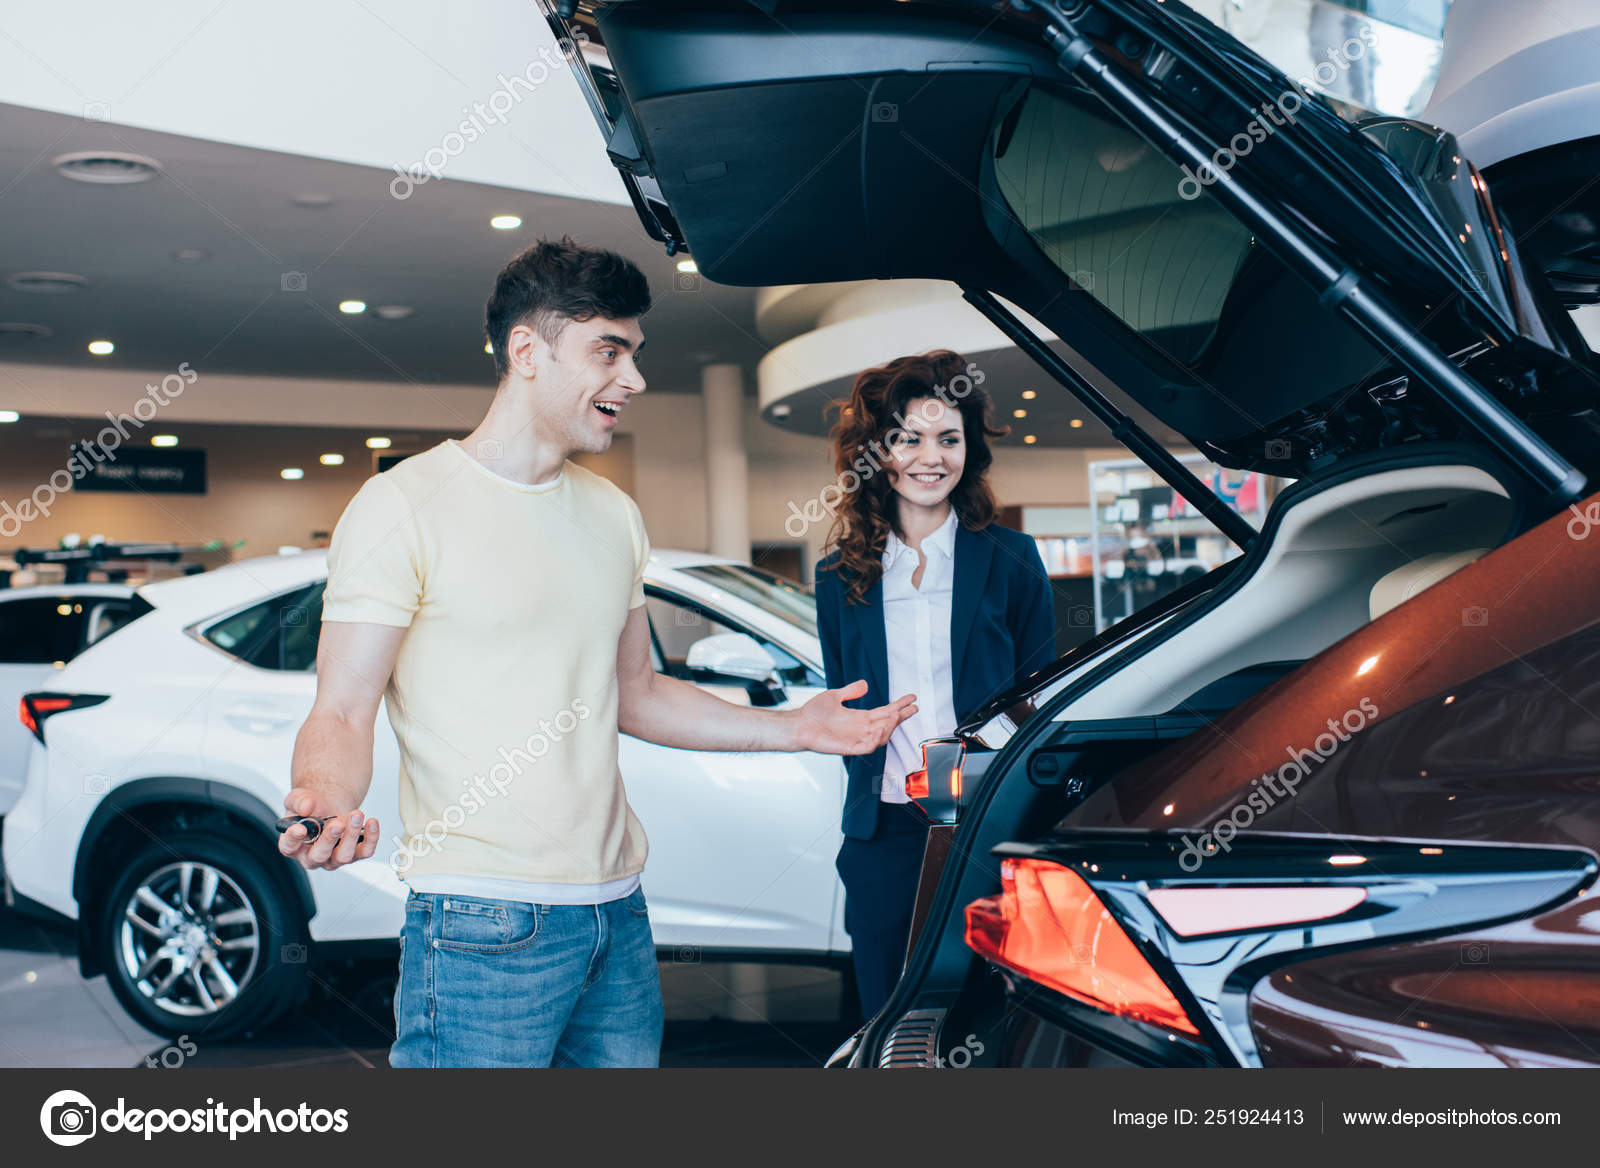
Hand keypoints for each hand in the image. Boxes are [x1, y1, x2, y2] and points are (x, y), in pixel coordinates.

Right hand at [277, 788, 378, 870]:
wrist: (329, 806)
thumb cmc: (311, 808)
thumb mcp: (298, 799)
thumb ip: (298, 801)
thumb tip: (306, 807)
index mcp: (293, 845)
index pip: (289, 846)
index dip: (294, 839)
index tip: (300, 829)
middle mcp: (313, 856)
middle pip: (319, 855)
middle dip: (329, 839)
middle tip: (337, 823)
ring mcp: (334, 857)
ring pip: (343, 856)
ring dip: (351, 836)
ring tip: (356, 816)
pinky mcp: (354, 854)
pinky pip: (365, 851)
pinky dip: (371, 838)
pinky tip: (371, 822)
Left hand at [796, 679, 916, 755]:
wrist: (799, 724)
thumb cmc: (813, 713)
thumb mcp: (835, 696)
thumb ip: (851, 691)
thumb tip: (865, 684)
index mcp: (860, 718)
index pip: (885, 712)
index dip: (899, 705)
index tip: (911, 698)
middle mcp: (861, 729)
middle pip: (887, 724)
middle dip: (901, 716)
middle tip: (913, 708)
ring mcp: (855, 739)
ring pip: (881, 736)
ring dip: (890, 727)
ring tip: (897, 715)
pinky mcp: (848, 748)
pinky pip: (867, 747)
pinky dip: (876, 740)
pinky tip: (881, 729)